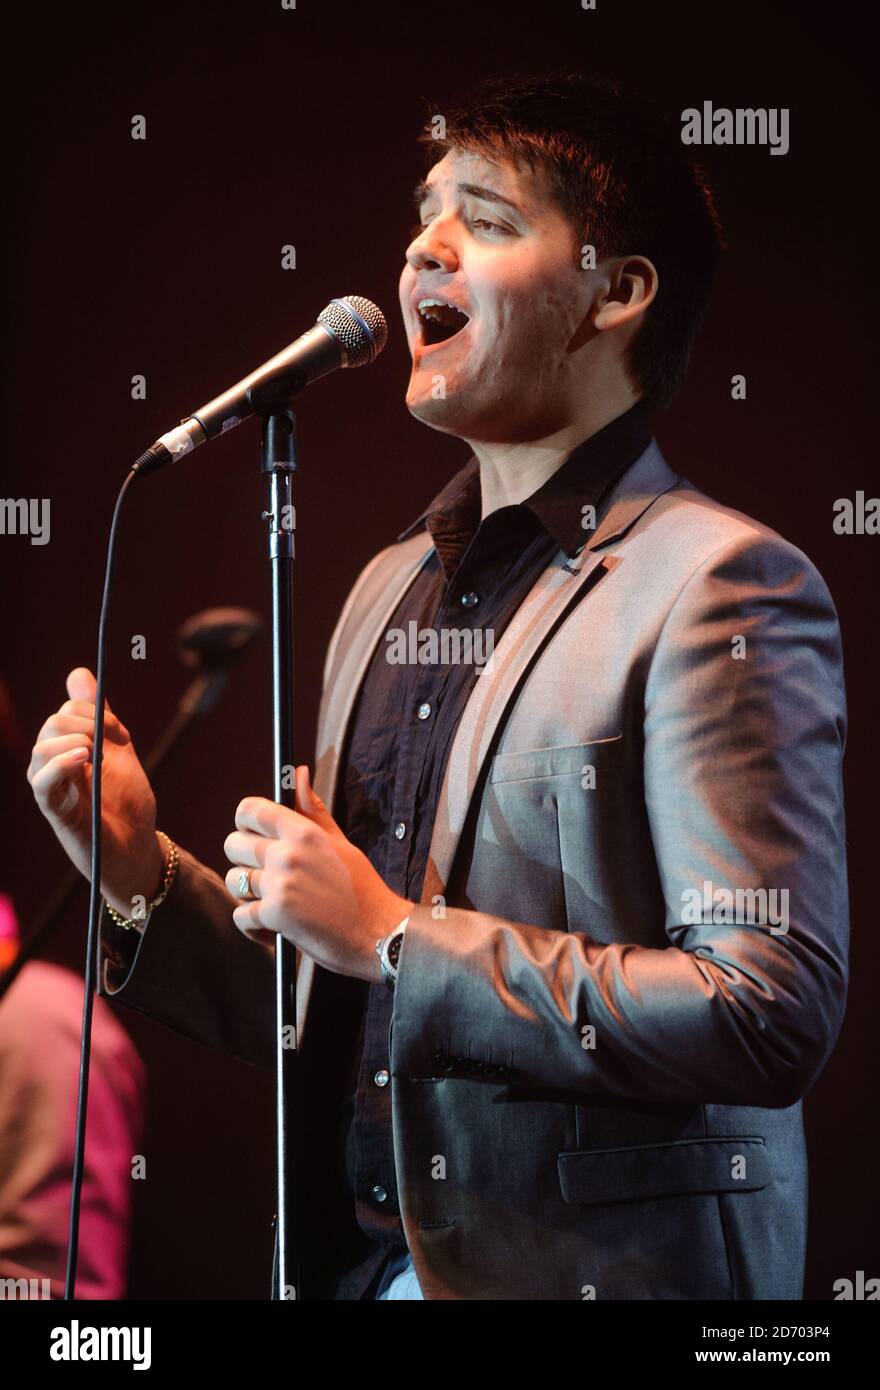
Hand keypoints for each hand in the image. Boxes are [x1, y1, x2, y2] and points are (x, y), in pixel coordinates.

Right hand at [27, 667, 163, 917]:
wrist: (137, 847)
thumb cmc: (125, 804)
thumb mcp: (118, 751)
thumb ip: (100, 716)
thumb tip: (78, 673)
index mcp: (68, 750)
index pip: (64, 712)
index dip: (92, 711)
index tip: (120, 732)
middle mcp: (54, 767)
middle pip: (50, 725)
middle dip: (84, 721)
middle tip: (109, 739)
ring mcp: (53, 789)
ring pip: (41, 750)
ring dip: (73, 740)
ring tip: (96, 753)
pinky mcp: (56, 811)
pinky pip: (42, 783)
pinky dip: (59, 764)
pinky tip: (82, 758)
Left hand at [223, 766, 413, 981]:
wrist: (380, 933)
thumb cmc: (362, 889)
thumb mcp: (339, 844)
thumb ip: (312, 811)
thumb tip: (299, 773)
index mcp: (303, 832)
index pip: (250, 810)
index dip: (244, 821)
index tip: (253, 834)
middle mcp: (288, 854)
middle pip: (233, 844)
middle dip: (244, 860)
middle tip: (266, 875)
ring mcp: (280, 884)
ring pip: (235, 881)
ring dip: (249, 895)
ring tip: (273, 902)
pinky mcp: (275, 916)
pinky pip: (241, 916)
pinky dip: (252, 926)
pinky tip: (273, 928)